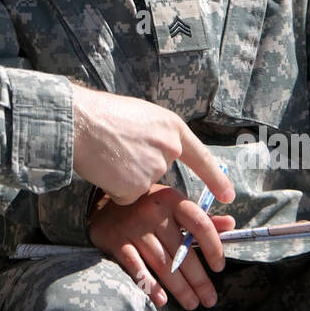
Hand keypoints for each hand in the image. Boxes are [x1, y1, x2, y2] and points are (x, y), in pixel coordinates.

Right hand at [70, 85, 234, 206]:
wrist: (79, 122)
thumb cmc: (101, 113)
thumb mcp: (139, 115)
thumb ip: (155, 134)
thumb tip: (156, 149)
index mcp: (172, 127)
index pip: (201, 157)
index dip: (216, 178)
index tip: (230, 196)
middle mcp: (169, 148)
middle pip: (158, 170)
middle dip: (137, 165)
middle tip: (116, 149)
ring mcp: (154, 169)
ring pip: (140, 184)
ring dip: (123, 176)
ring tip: (107, 154)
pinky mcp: (137, 188)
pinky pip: (126, 196)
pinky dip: (113, 188)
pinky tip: (104, 168)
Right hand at [88, 184, 235, 310]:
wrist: (102, 204)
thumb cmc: (146, 206)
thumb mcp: (172, 204)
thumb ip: (200, 217)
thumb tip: (231, 225)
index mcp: (172, 200)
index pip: (200, 223)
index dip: (214, 247)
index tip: (219, 267)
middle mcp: (154, 212)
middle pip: (182, 252)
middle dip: (198, 279)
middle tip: (209, 299)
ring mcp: (134, 227)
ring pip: (163, 263)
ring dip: (179, 288)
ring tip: (191, 304)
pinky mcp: (116, 241)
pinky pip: (135, 267)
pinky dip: (149, 285)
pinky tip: (161, 299)